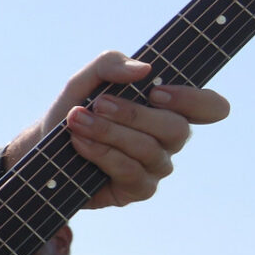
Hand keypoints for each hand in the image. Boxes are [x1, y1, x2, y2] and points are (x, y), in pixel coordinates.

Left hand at [33, 53, 228, 207]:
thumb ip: (110, 64)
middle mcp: (170, 139)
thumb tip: (144, 69)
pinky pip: (129, 172)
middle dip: (134, 115)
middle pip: (176, 129)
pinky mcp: (137, 189)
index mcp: (171, 109)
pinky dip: (102, 153)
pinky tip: (79, 142)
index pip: (211, 108)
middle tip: (99, 103)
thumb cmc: (75, 107)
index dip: (194, 100)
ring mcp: (156, 166)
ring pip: (148, 150)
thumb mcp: (86, 79)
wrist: (44, 143)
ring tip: (77, 120)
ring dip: (110, 132)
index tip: (156, 91)